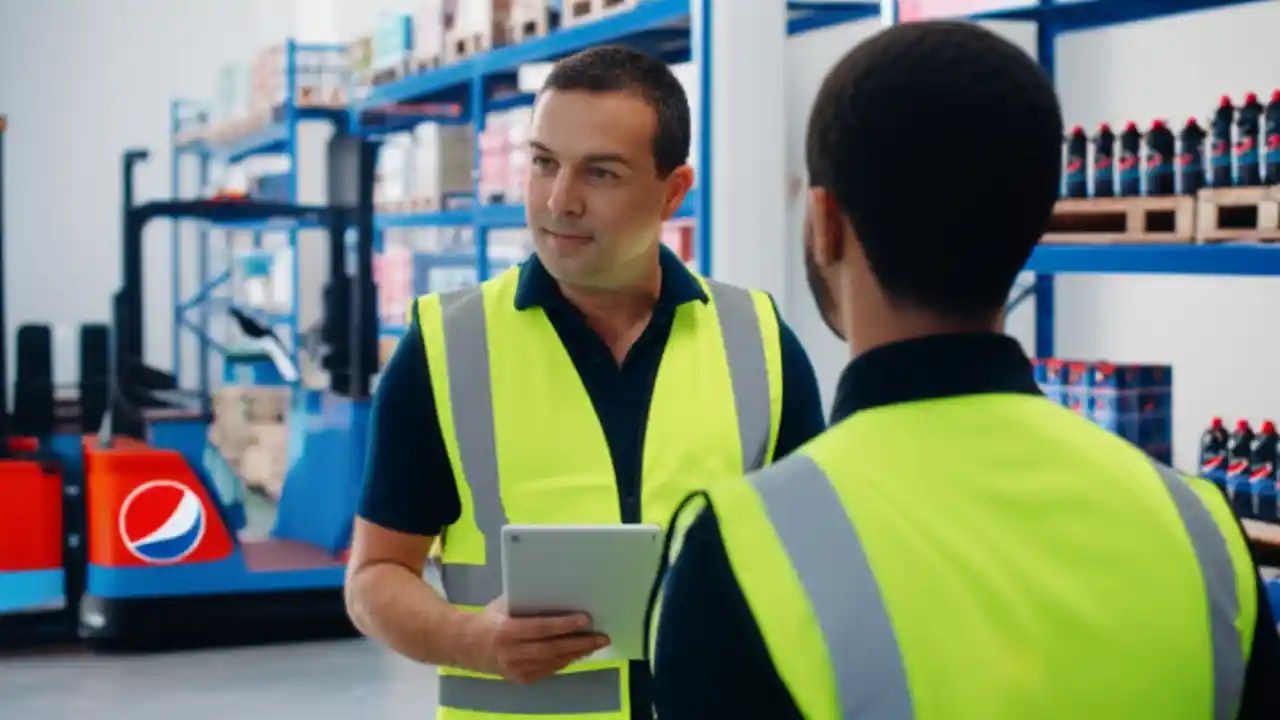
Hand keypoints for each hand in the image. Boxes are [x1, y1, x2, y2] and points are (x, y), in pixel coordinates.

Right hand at [474, 596, 610, 684]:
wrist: (467, 647)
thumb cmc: (490, 619)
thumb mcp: (504, 605)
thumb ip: (527, 602)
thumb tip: (559, 591)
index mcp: (506, 631)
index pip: (540, 628)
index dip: (564, 625)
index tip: (585, 619)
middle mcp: (512, 654)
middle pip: (552, 649)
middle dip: (580, 643)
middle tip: (601, 636)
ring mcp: (517, 670)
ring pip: (554, 662)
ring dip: (578, 653)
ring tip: (596, 643)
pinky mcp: (522, 679)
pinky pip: (550, 669)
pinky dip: (566, 660)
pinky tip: (579, 651)